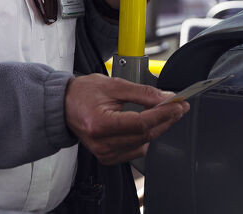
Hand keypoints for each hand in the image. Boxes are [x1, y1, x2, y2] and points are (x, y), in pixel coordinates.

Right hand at [65, 74, 188, 164]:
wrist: (64, 106)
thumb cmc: (83, 93)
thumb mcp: (114, 85)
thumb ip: (142, 93)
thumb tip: (165, 98)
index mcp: (101, 124)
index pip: (142, 123)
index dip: (164, 114)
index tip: (178, 105)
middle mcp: (102, 143)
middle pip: (145, 136)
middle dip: (166, 120)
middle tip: (178, 107)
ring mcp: (105, 153)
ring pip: (144, 144)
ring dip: (157, 129)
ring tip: (164, 113)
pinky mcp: (108, 157)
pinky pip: (135, 150)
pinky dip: (146, 138)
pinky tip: (148, 125)